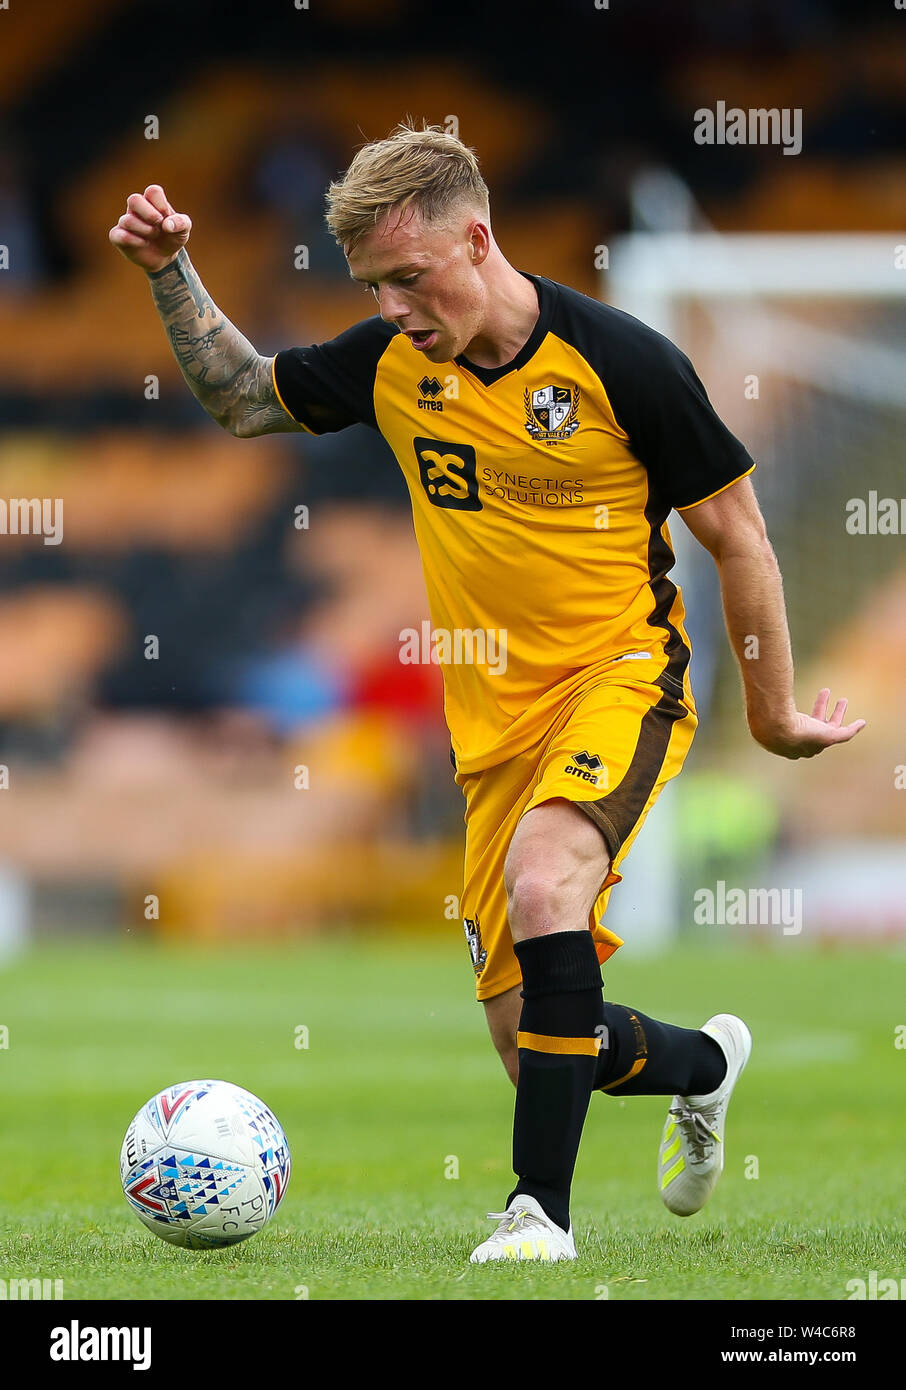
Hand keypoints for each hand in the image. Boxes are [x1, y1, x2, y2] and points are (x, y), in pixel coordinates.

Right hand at [108, 184, 191, 272]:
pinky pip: (118, 235)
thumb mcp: (184, 230)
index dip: (161, 204)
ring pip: (127, 220)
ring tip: (153, 236)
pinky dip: (134, 241)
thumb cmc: (172, 237)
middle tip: (158, 225)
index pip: (152, 191)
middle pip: (134, 199)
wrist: (164, 257)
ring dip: (145, 230)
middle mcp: (137, 208)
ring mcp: (126, 221)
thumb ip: (181, 223)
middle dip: (149, 214)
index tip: (166, 217)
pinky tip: (144, 243)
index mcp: (152, 201)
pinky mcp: (119, 236)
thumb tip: (167, 225)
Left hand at [749, 688, 865, 758]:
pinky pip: (845, 734)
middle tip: (825, 691)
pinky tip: (862, 722)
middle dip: (822, 710)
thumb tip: (750, 663)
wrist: (774, 728)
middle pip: (815, 726)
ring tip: (843, 698)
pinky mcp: (827, 739)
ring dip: (838, 714)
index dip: (803, 710)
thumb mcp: (760, 699)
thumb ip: (758, 686)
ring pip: (831, 728)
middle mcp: (800, 742)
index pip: (800, 724)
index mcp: (787, 736)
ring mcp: (814, 742)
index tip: (806, 695)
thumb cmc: (764, 713)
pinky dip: (854, 728)